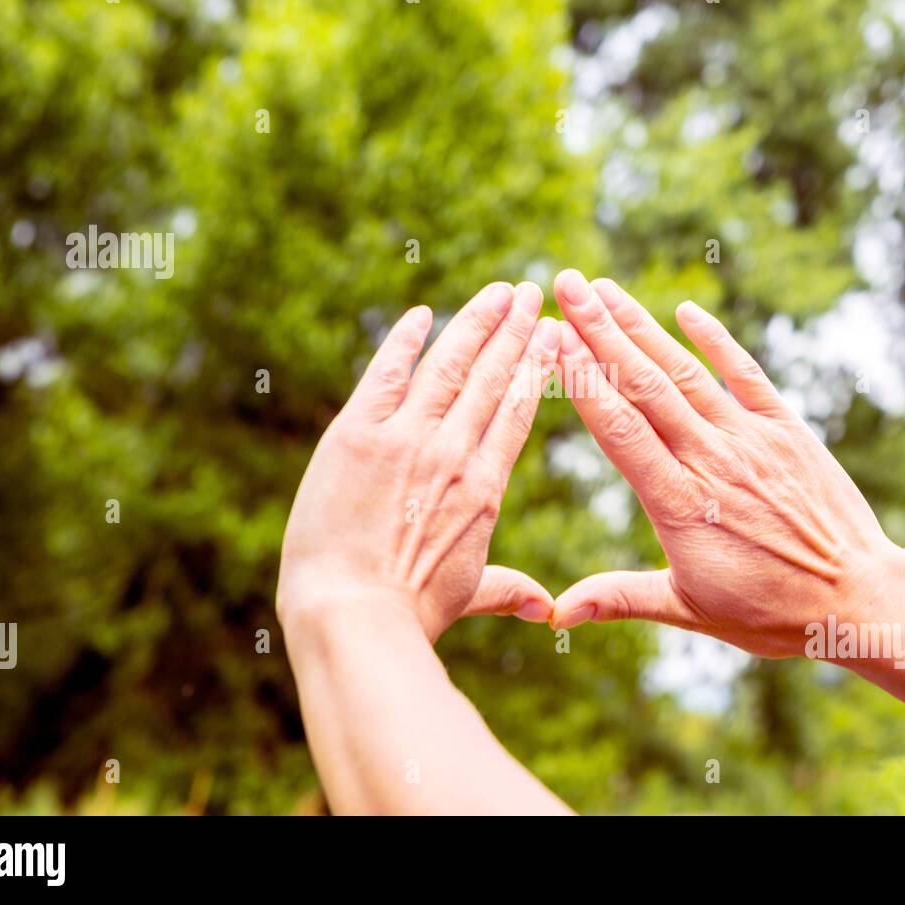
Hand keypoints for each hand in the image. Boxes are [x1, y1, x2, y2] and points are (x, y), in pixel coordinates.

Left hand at [277, 281, 559, 641]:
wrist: (351, 613)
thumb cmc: (410, 611)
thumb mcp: (467, 594)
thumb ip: (510, 590)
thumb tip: (549, 613)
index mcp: (485, 486)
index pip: (518, 409)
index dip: (537, 366)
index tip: (553, 335)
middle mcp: (453, 452)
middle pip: (492, 376)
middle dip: (516, 330)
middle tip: (534, 293)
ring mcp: (406, 437)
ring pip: (449, 364)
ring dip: (477, 322)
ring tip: (500, 291)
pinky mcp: (356, 433)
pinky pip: (386, 373)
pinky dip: (404, 341)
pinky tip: (421, 315)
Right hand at [549, 269, 897, 656]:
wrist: (858, 597)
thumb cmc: (771, 612)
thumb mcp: (688, 610)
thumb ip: (621, 598)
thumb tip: (558, 615)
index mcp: (681, 505)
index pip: (621, 429)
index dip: (585, 379)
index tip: (554, 339)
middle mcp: (713, 460)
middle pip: (646, 385)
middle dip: (601, 332)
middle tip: (566, 287)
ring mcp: (751, 439)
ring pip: (686, 372)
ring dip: (642, 327)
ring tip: (603, 290)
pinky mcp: (787, 429)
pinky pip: (747, 374)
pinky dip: (716, 340)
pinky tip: (686, 311)